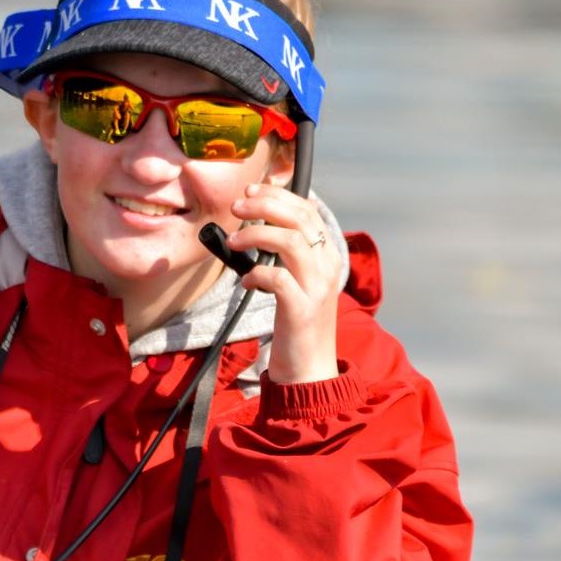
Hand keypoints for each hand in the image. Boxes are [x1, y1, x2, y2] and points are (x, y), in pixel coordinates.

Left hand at [225, 184, 341, 384]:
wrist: (310, 368)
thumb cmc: (297, 323)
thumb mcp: (299, 282)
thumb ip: (286, 256)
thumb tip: (253, 228)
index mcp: (327, 255)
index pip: (307, 210)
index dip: (278, 195)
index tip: (250, 192)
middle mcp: (327, 267)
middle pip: (298, 218)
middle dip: (263, 206)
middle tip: (236, 209)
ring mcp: (316, 288)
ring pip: (289, 241)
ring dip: (255, 235)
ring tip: (232, 243)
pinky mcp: (301, 310)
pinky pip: (277, 279)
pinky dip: (256, 274)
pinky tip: (245, 282)